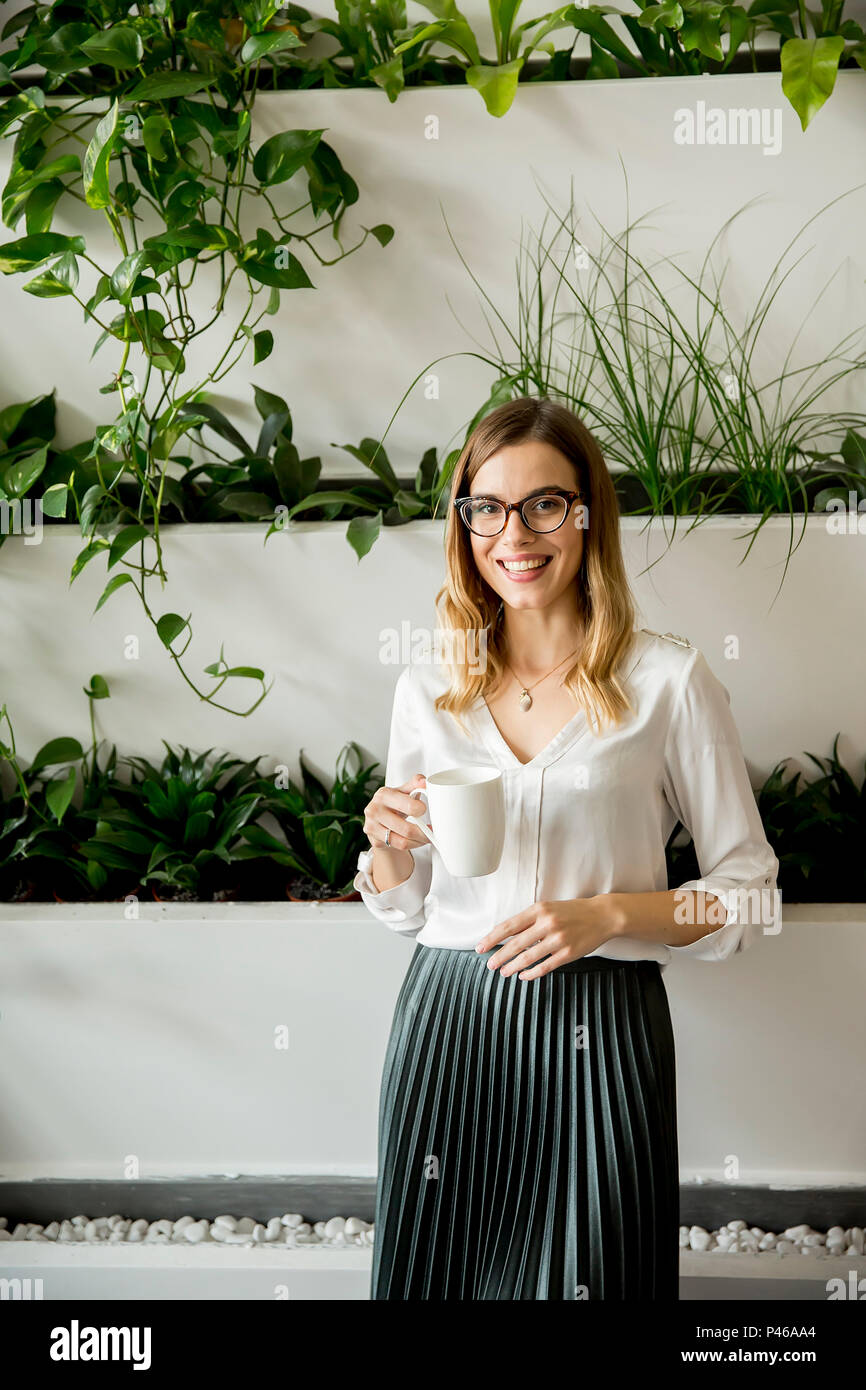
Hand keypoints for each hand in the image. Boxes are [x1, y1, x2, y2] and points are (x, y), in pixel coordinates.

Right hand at [362, 773, 428, 851]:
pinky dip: (412, 845)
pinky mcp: (374, 840)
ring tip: (426, 837)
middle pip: (406, 828)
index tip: (425, 811)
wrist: (378, 820)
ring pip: (403, 841)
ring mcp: (372, 826)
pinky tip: (416, 841)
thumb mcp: (403, 791)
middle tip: (431, 831)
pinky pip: (399, 846)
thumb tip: (424, 782)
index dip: (421, 810)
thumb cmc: (393, 804)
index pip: (408, 806)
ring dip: (419, 841)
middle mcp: (374, 810)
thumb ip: (415, 784)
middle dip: (423, 832)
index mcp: (383, 795)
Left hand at [475, 896, 615, 979]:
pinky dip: (531, 973)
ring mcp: (558, 939)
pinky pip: (544, 966)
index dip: (492, 939)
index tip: (481, 947)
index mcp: (539, 910)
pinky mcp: (568, 953)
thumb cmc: (572, 912)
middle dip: (499, 956)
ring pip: (528, 957)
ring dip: (512, 967)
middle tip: (489, 965)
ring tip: (503, 972)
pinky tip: (523, 976)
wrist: (602, 916)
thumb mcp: (548, 908)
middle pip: (515, 944)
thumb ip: (529, 920)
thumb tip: (506, 936)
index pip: (509, 926)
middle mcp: (547, 923)